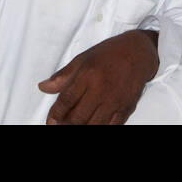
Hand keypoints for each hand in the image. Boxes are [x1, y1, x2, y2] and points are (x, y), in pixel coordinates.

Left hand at [37, 29, 158, 124]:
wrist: (138, 53)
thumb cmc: (109, 53)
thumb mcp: (82, 59)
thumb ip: (63, 76)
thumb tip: (43, 87)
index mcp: (87, 75)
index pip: (66, 100)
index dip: (55, 114)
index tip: (51, 121)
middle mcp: (100, 89)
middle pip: (78, 117)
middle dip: (66, 125)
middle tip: (61, 125)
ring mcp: (114, 101)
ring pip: (93, 126)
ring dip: (81, 129)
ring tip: (76, 125)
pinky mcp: (126, 108)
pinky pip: (111, 127)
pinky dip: (100, 129)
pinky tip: (93, 125)